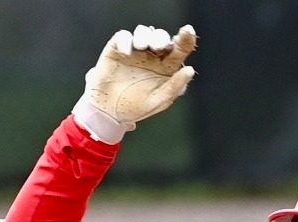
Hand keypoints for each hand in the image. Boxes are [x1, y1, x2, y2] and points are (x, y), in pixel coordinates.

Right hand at [74, 24, 196, 141]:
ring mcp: (134, 51)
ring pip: (144, 32)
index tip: (188, 32)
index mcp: (166, 67)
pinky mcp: (117, 49)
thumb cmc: (134, 108)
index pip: (180, 49)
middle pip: (161, 37)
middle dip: (161, 37)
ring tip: (141, 46)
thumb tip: (190, 70)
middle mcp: (152, 56)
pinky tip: (126, 52)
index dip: (186, 39)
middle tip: (159, 46)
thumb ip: (174, 87)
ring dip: (145, 35)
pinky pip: (123, 37)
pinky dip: (126, 40)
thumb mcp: (157, 101)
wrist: (107, 113)